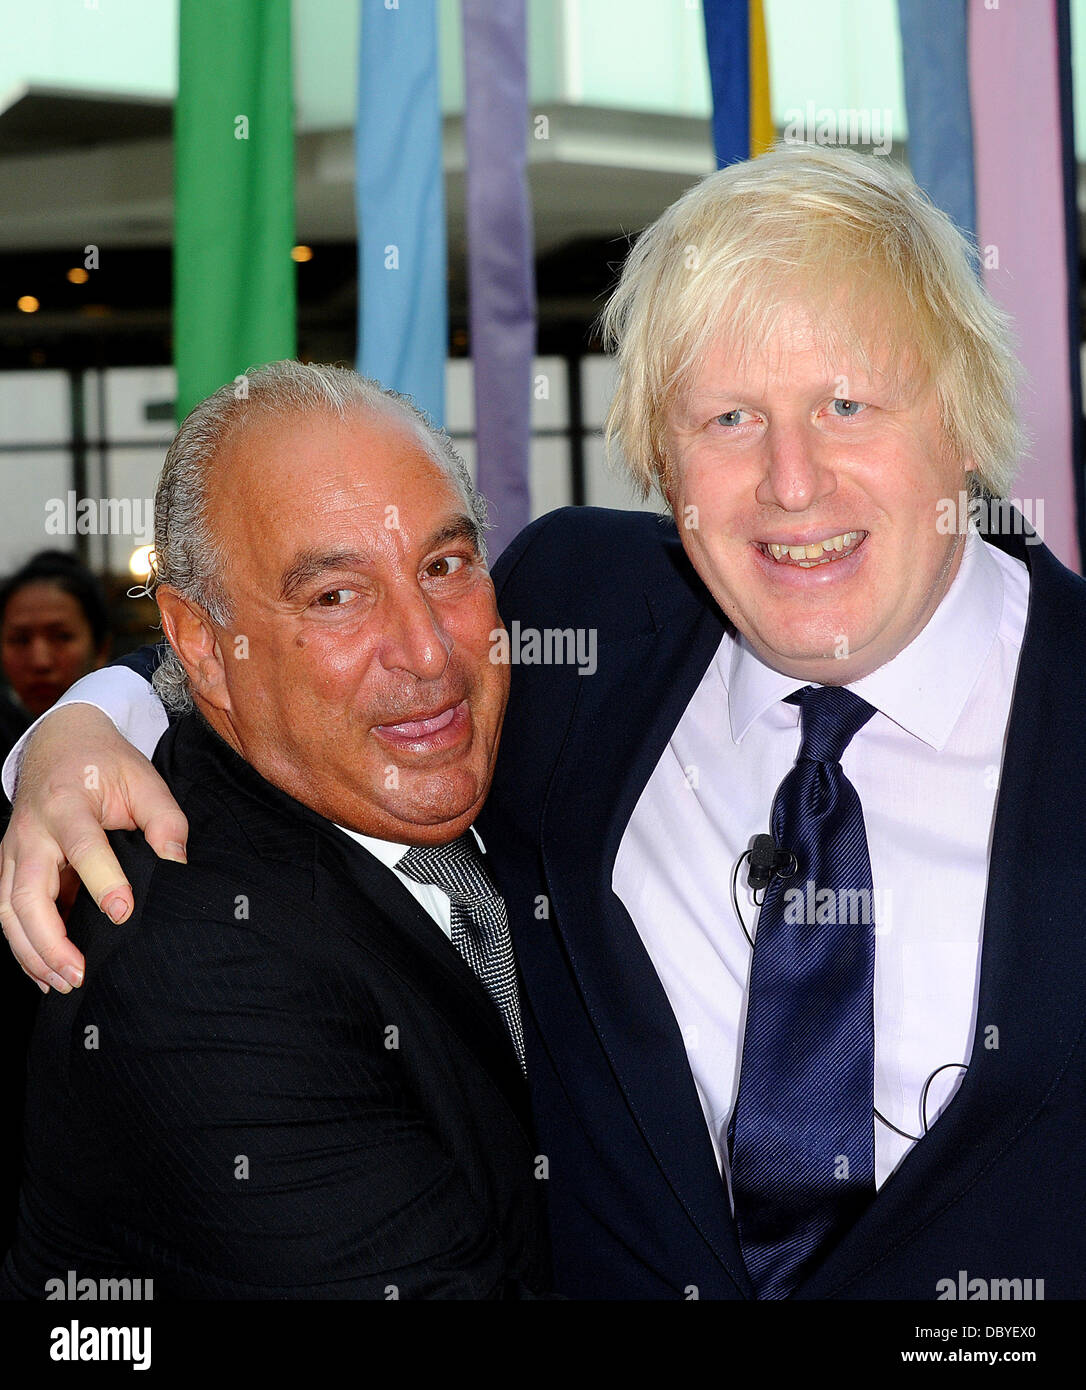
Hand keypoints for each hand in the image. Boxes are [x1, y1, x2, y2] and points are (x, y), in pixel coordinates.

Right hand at [0, 704, 187, 992]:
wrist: (59, 743)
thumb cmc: (106, 764)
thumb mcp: (145, 779)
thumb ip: (166, 821)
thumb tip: (177, 866)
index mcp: (67, 803)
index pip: (82, 847)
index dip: (103, 881)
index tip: (123, 912)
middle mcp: (31, 831)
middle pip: (26, 892)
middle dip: (50, 939)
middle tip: (81, 973)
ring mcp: (13, 851)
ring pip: (8, 911)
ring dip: (33, 952)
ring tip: (65, 983)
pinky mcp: (9, 867)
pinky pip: (8, 914)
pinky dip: (24, 947)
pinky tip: (46, 974)